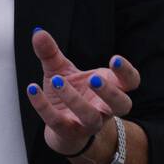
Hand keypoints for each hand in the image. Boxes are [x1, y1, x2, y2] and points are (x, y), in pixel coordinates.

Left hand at [25, 27, 139, 155]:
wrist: (62, 129)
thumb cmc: (70, 93)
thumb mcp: (60, 70)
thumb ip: (51, 52)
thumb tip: (37, 32)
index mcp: (111, 88)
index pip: (131, 82)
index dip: (127, 71)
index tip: (115, 58)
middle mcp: (105, 108)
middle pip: (121, 104)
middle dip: (109, 92)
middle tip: (93, 78)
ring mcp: (88, 123)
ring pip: (90, 117)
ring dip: (74, 100)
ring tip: (57, 80)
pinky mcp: (67, 131)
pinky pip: (57, 121)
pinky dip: (43, 106)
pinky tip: (32, 89)